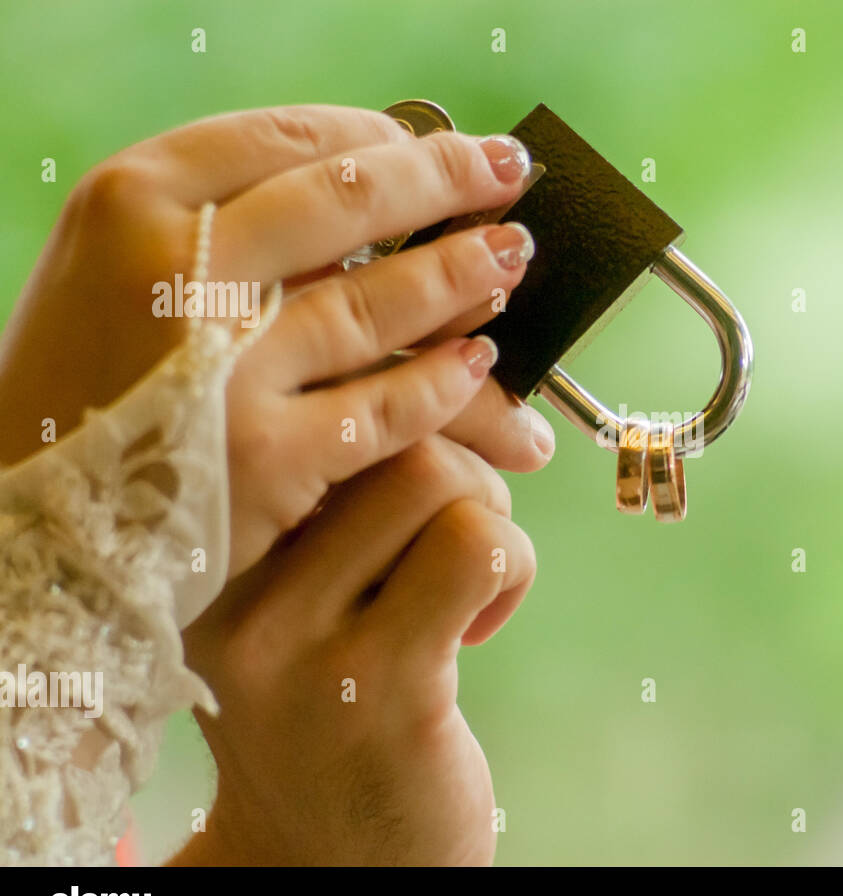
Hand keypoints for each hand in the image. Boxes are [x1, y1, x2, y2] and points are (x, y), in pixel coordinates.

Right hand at [0, 104, 554, 576]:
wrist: (38, 529)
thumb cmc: (90, 396)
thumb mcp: (117, 279)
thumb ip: (220, 231)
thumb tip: (365, 187)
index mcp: (131, 203)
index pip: (288, 140)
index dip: (382, 138)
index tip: (435, 143)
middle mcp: (175, 270)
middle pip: (350, 200)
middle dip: (447, 179)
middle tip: (508, 172)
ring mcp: (225, 367)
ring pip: (379, 300)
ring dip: (462, 274)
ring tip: (512, 259)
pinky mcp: (269, 457)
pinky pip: (387, 406)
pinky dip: (444, 382)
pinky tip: (480, 362)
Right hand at [171, 434, 534, 865]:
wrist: (326, 867)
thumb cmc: (329, 720)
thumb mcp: (295, 612)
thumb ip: (336, 518)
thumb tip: (444, 397)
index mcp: (209, 558)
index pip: (309, 421)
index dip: (401, 401)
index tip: (448, 429)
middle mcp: (237, 592)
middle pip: (379, 435)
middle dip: (459, 463)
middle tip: (467, 527)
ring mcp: (304, 642)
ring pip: (435, 478)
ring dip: (490, 515)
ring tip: (472, 583)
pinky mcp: (386, 683)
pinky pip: (479, 549)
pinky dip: (512, 565)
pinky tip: (481, 623)